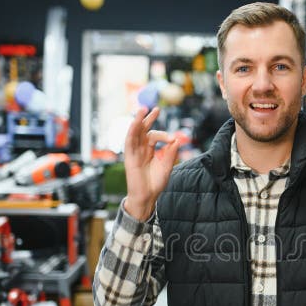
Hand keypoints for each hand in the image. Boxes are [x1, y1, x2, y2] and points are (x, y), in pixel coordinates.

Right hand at [123, 106, 181, 220]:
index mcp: (149, 151)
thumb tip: (177, 139)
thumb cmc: (155, 183)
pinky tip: (135, 123)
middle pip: (143, 130)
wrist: (147, 197)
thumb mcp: (167, 166)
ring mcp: (134, 152)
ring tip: (143, 109)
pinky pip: (129, 142)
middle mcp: (141, 149)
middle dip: (148, 119)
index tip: (173, 138)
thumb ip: (171, 153)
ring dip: (138, 120)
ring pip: (135, 133)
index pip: (154, 136)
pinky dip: (131, 132)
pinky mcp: (129, 157)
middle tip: (155, 109)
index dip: (164, 135)